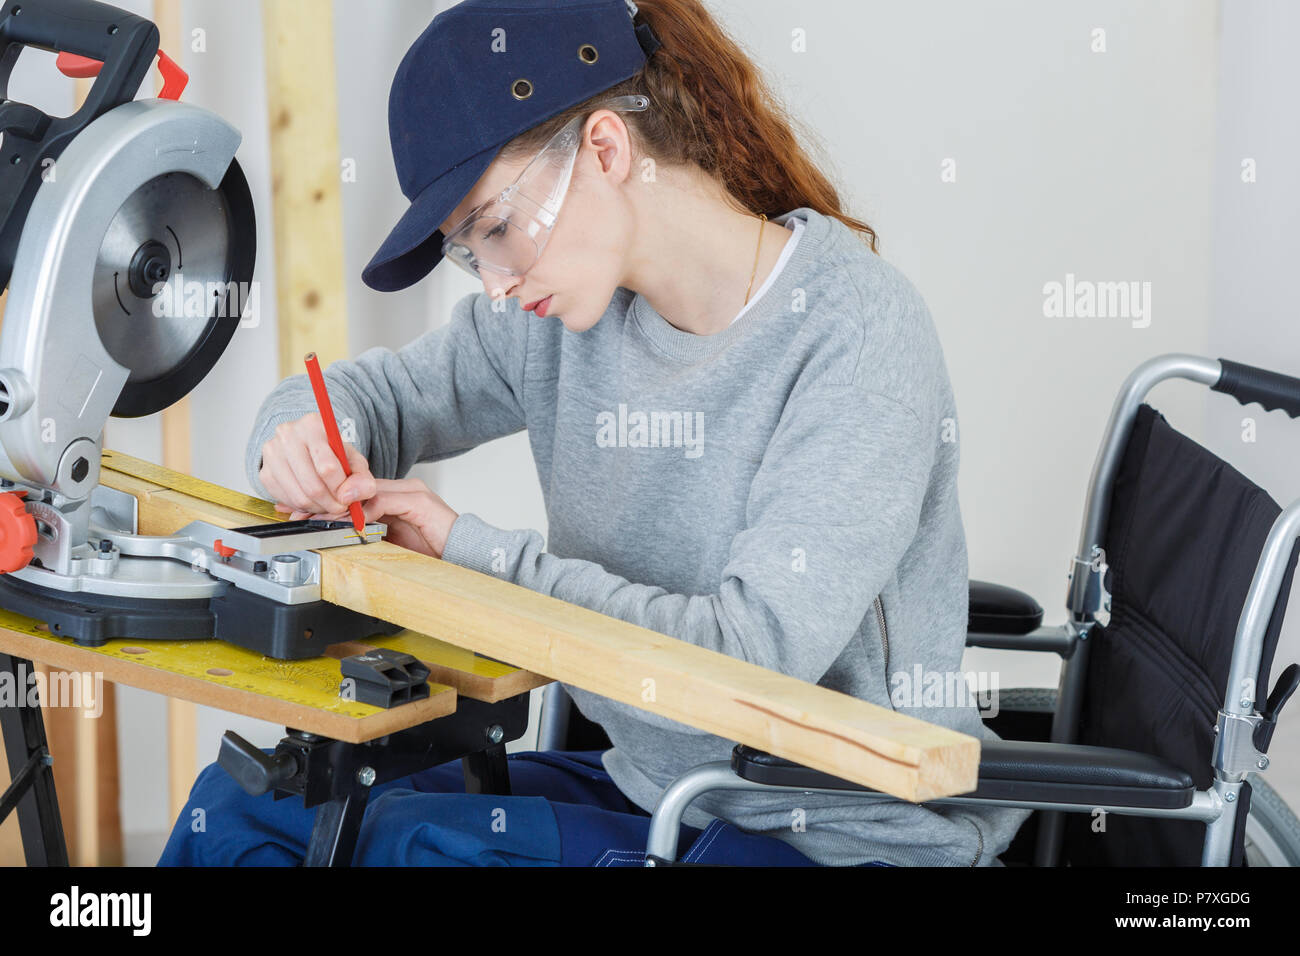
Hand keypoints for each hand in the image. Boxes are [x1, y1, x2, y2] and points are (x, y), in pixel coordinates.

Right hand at [260, 412, 374, 517]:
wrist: (306, 447)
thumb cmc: (332, 452)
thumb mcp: (353, 460)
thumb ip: (361, 478)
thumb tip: (350, 496)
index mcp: (313, 425)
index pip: (327, 467)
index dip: (342, 490)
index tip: (348, 498)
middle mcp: (287, 435)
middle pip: (312, 485)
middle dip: (330, 503)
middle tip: (340, 507)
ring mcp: (272, 453)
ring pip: (298, 496)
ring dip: (318, 508)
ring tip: (328, 504)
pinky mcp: (264, 472)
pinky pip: (285, 500)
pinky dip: (302, 507)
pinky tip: (312, 500)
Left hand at [299, 476, 458, 558]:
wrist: (467, 557)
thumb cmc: (433, 553)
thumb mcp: (391, 544)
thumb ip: (370, 534)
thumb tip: (340, 535)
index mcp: (396, 498)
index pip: (355, 492)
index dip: (328, 501)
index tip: (304, 511)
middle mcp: (404, 490)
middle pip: (357, 487)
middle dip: (327, 501)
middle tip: (302, 514)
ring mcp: (413, 493)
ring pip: (367, 490)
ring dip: (341, 505)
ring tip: (321, 518)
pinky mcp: (421, 502)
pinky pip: (385, 500)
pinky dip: (365, 511)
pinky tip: (352, 522)